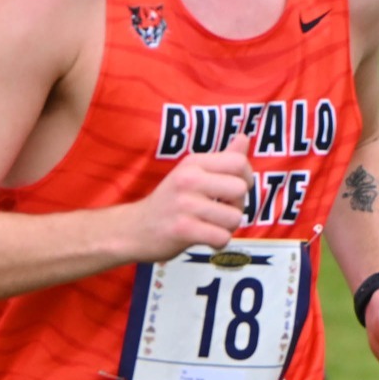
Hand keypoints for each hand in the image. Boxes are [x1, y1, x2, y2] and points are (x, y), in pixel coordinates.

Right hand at [129, 133, 256, 261]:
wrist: (133, 228)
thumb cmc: (169, 201)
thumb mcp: (191, 173)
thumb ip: (221, 158)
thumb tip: (244, 137)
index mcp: (193, 163)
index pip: (238, 161)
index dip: (245, 178)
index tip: (231, 190)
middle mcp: (188, 179)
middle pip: (240, 189)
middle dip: (237, 205)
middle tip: (219, 210)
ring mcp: (184, 205)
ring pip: (234, 217)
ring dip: (227, 227)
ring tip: (210, 225)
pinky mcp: (183, 229)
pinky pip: (221, 237)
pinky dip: (217, 242)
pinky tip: (205, 238)